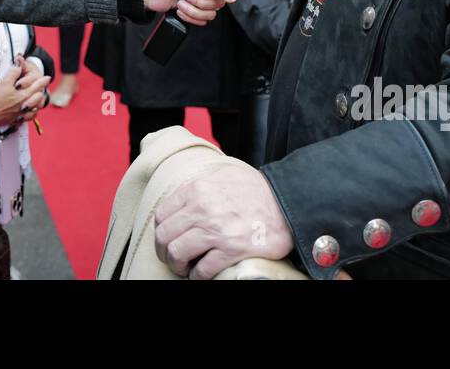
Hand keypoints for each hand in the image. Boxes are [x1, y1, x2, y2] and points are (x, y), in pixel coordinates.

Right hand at [0, 63, 50, 126]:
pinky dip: (30, 115)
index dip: (42, 81)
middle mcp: (24, 106)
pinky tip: (28, 112)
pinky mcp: (13, 120)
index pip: (37, 86)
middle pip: (38, 99)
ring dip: (37, 104)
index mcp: (23, 96)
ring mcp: (19, 114)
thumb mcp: (4, 82)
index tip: (47, 78)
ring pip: (34, 110)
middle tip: (42, 88)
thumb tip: (19, 64)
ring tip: (38, 100)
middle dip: (41, 92)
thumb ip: (14, 72)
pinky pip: (26, 118)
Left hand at [153, 162, 294, 279]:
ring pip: (177, 254)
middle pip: (164, 237)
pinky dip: (198, 276)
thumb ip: (200, 181)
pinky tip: (201, 274)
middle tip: (173, 258)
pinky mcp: (231, 250)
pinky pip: (202, 270)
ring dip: (178, 266)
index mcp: (197, 189)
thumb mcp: (224, 172)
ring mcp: (215, 230)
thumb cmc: (257, 188)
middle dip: (165, 252)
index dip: (162, 231)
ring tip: (186, 268)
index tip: (168, 239)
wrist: (287, 201)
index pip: (162, 215)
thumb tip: (184, 193)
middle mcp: (202, 209)